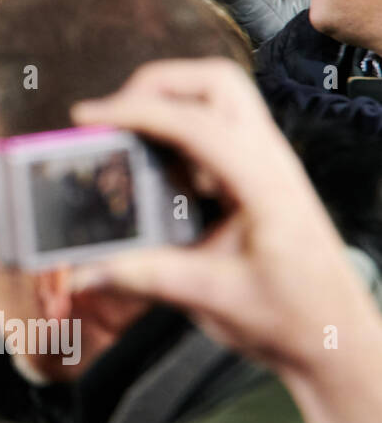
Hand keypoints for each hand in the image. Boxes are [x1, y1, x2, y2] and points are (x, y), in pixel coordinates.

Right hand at [67, 58, 371, 375]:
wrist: (335, 338)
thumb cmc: (296, 318)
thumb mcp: (214, 299)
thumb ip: (145, 277)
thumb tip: (86, 268)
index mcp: (264, 185)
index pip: (195, 123)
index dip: (135, 112)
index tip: (89, 117)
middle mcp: (269, 162)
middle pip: (213, 84)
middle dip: (155, 85)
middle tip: (112, 114)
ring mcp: (265, 165)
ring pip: (216, 100)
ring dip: (166, 104)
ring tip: (124, 134)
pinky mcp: (255, 177)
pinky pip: (213, 132)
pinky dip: (174, 134)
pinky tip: (151, 169)